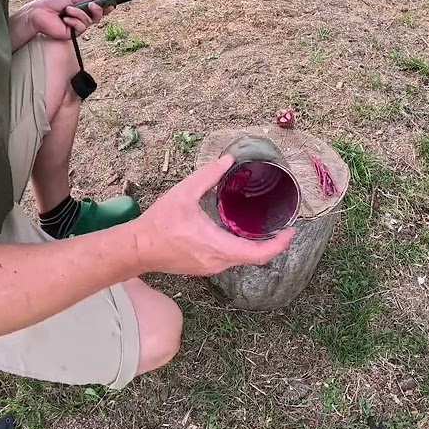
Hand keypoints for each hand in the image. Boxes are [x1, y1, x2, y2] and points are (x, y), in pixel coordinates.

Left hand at [26, 0, 114, 39]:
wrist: (38, 12)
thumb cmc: (50, 3)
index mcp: (79, 8)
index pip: (96, 10)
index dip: (105, 8)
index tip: (111, 5)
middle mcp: (79, 18)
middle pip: (97, 17)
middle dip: (98, 10)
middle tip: (92, 5)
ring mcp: (76, 27)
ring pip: (89, 21)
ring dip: (79, 14)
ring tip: (67, 10)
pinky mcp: (72, 34)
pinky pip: (81, 28)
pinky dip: (74, 21)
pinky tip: (65, 19)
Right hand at [130, 154, 295, 276]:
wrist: (137, 248)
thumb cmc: (159, 223)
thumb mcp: (184, 193)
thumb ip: (208, 175)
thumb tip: (227, 160)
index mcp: (218, 245)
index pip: (259, 253)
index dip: (279, 244)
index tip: (290, 231)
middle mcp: (218, 261)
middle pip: (255, 258)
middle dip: (272, 244)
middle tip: (283, 228)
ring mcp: (210, 268)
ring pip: (242, 260)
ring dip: (256, 247)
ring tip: (264, 229)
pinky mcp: (203, 268)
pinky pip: (229, 260)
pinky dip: (241, 250)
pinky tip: (238, 235)